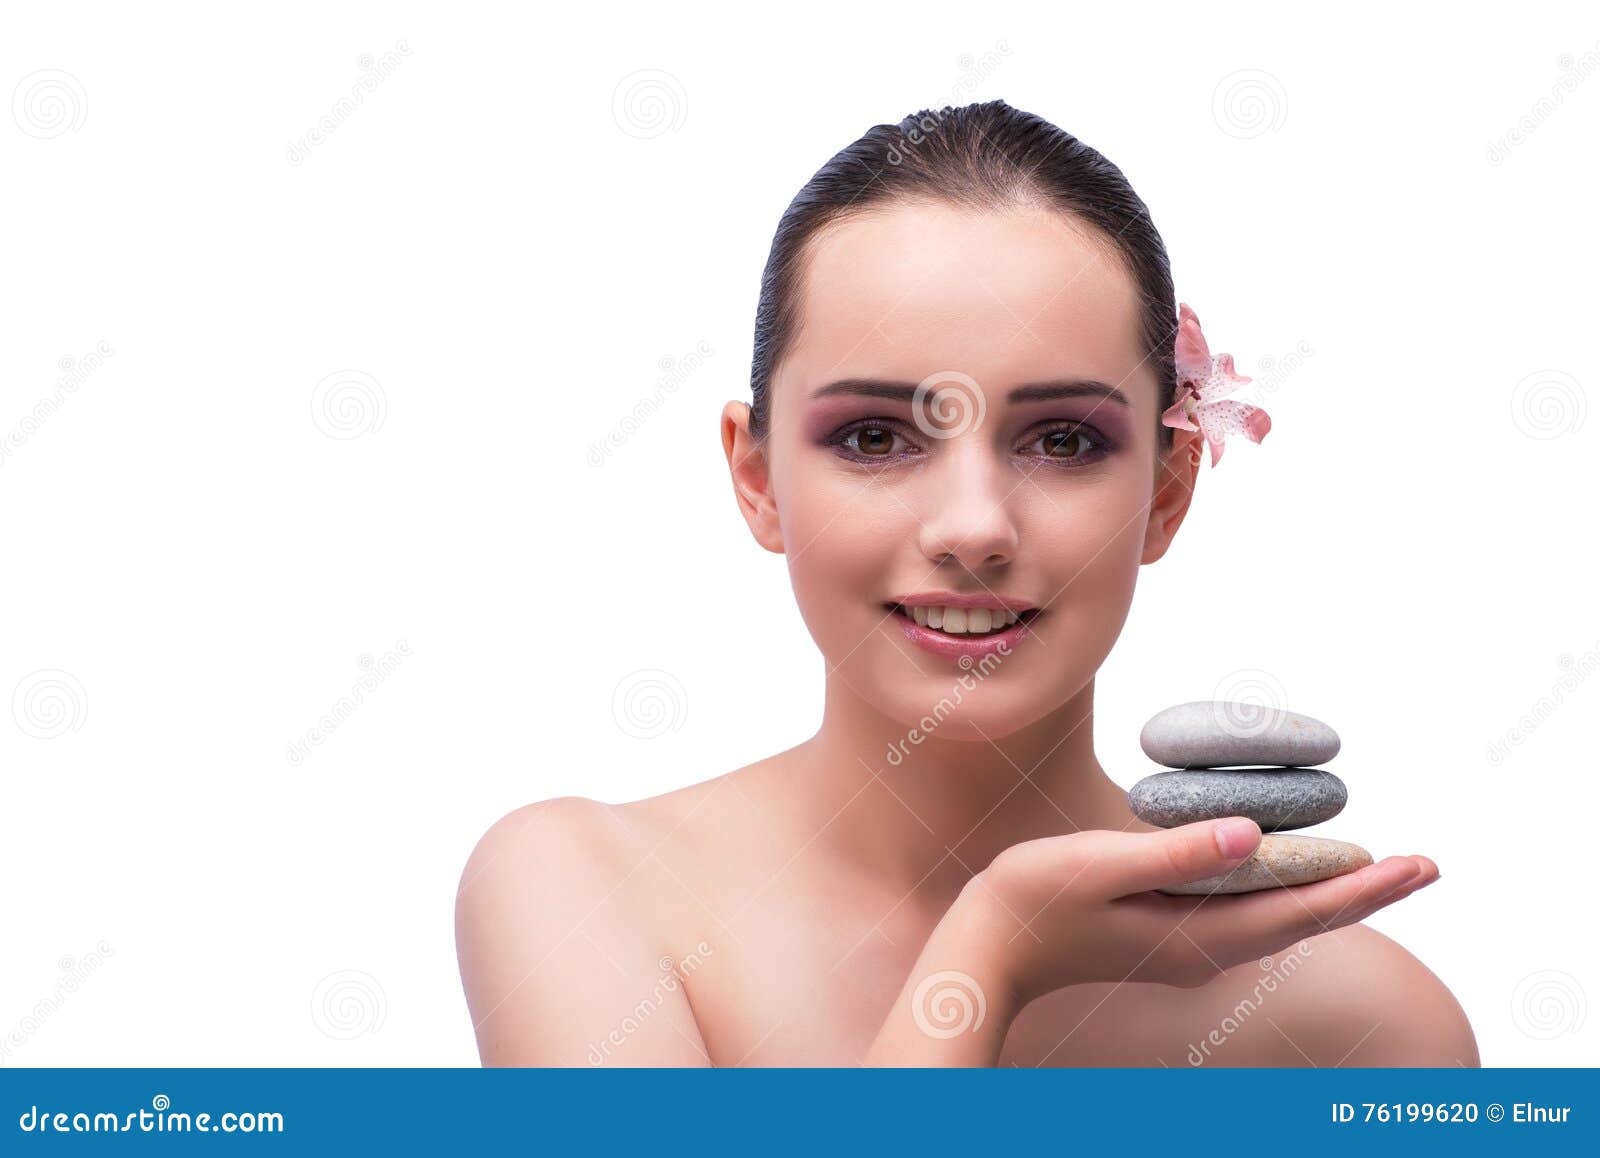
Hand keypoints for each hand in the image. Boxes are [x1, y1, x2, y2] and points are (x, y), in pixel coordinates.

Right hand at [963, 817, 1436, 1005]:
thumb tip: (1252, 836)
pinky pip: (1247, 913)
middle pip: (1303, 920)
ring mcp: (1186, 946)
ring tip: (1377, 866)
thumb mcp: (1100, 866)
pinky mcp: (1168, 933)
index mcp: (1195, 936)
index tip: (1417, 862)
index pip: (1300, 911)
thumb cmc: (1032, 901)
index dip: (1362, 885)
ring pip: (1279, 919)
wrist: (986, 950)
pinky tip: (1290, 869)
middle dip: (1364, 890)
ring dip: (1330, 891)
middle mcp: (1203, 950)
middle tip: (1424, 863)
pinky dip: (1285, 890)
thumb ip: (1176, 852)